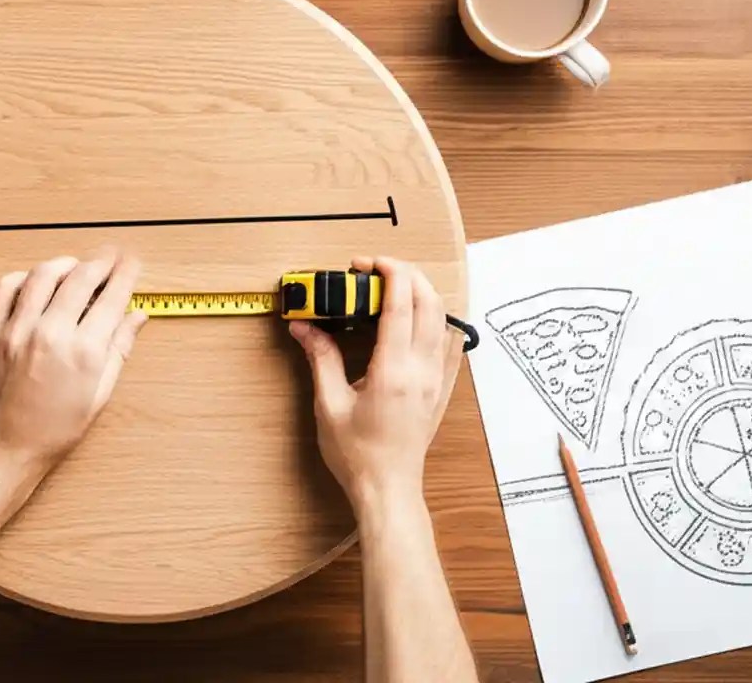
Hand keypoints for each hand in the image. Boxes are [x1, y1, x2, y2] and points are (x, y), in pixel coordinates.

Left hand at [0, 248, 147, 472]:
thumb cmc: (54, 431)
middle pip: (81, 278)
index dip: (126, 274)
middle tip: (111, 255)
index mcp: (84, 352)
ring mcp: (16, 331)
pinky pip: (6, 289)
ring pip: (43, 275)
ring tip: (75, 266)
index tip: (132, 264)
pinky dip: (23, 277)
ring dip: (64, 263)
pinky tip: (35, 281)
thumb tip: (137, 317)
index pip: (112, 298)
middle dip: (101, 261)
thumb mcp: (98, 395)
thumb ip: (118, 350)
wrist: (5, 450)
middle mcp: (51, 334)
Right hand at [289, 257, 460, 510]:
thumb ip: (321, 358)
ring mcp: (438, 379)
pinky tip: (415, 320)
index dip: (386, 273)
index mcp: (393, 371)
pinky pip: (449, 341)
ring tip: (391, 290)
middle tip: (374, 271)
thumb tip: (303, 326)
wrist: (388, 488)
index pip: (400, 304)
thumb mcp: (329, 404)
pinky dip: (435, 320)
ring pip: (442, 318)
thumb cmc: (356, 454)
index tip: (364, 263)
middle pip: (428, 301)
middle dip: (404, 274)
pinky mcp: (442, 388)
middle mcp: (422, 370)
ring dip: (420, 293)